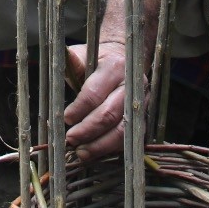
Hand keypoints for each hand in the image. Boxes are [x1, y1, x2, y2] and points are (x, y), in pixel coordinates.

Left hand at [63, 42, 131, 160]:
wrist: (124, 62)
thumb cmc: (98, 61)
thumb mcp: (84, 55)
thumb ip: (74, 61)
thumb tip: (65, 56)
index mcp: (116, 67)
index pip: (95, 93)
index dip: (79, 109)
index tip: (66, 118)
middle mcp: (132, 85)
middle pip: (109, 114)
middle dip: (88, 130)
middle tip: (70, 139)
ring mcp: (140, 104)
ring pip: (122, 131)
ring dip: (100, 145)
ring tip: (82, 152)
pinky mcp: (143, 118)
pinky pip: (129, 139)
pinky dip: (112, 149)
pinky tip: (96, 152)